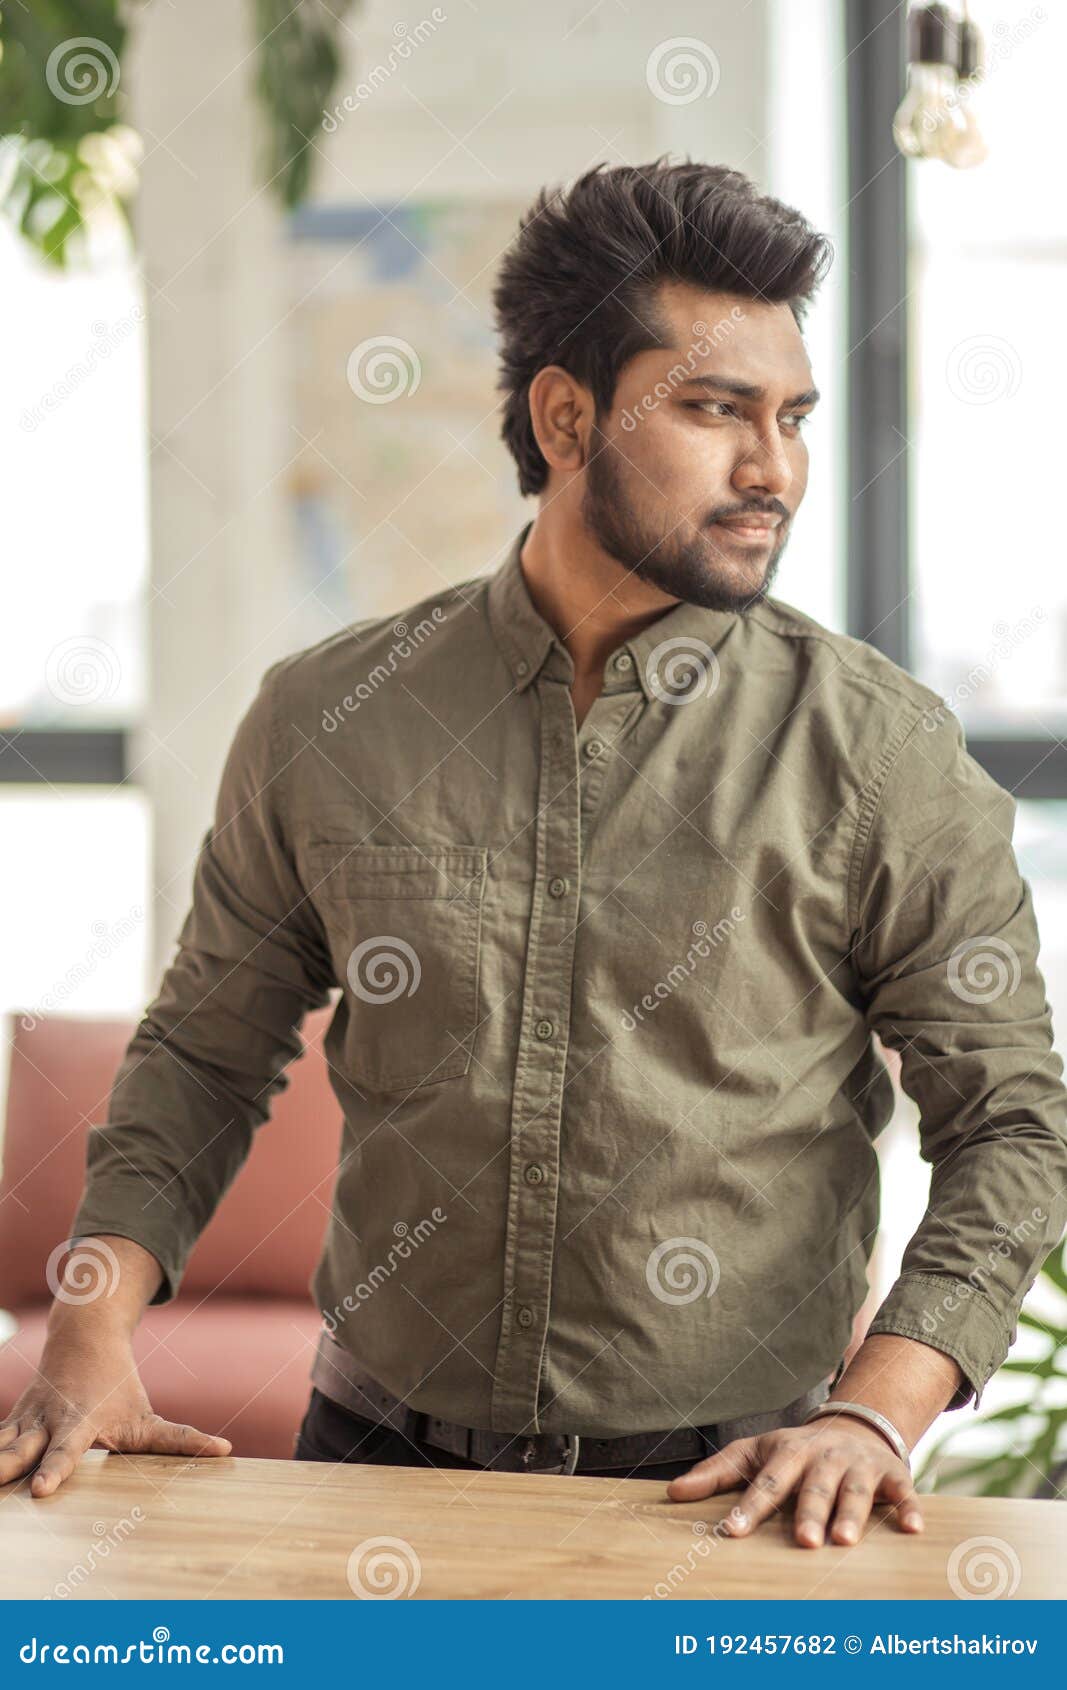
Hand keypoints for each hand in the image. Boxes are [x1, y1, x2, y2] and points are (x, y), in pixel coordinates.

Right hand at [0, 1312, 231, 1497]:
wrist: (83, 1337)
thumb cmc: (119, 1386)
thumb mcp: (147, 1416)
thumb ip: (181, 1439)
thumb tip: (226, 1450)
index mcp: (81, 1423)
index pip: (67, 1452)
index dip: (56, 1470)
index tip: (42, 1491)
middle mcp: (48, 1422)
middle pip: (22, 1451)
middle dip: (6, 1468)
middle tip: (4, 1487)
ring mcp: (25, 1422)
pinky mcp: (12, 1423)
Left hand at [666, 1414, 922, 1547]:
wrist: (854, 1426)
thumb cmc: (794, 1452)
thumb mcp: (754, 1452)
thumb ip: (716, 1473)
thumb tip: (671, 1493)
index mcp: (787, 1453)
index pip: (765, 1483)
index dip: (748, 1508)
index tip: (730, 1533)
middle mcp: (823, 1457)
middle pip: (813, 1487)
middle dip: (808, 1512)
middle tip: (803, 1541)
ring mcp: (857, 1465)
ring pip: (854, 1490)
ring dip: (851, 1513)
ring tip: (843, 1541)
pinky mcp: (891, 1473)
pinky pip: (902, 1491)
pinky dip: (909, 1507)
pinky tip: (913, 1528)